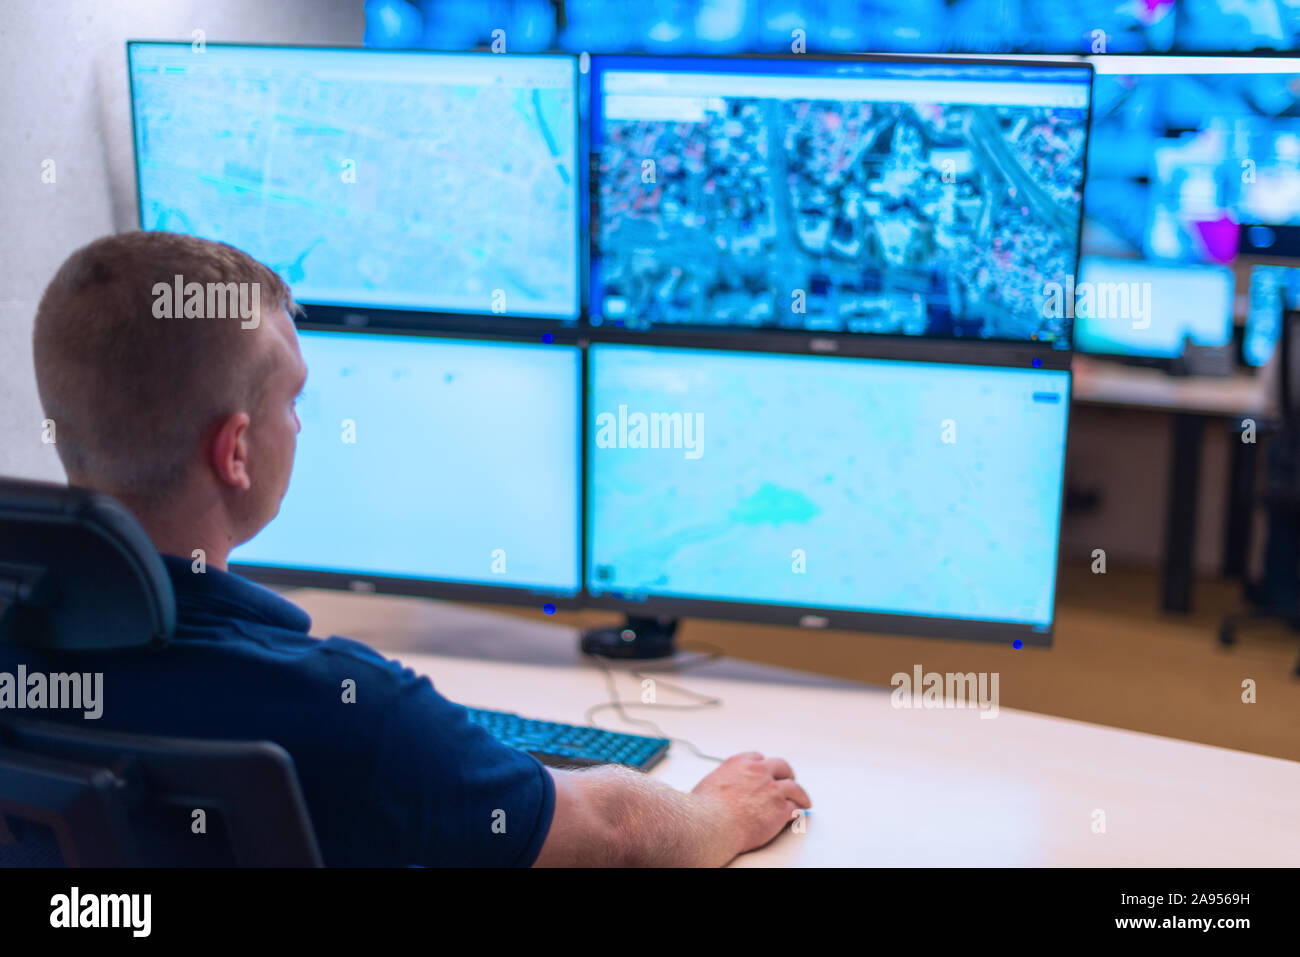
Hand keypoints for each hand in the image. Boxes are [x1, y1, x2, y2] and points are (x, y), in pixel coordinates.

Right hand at [692, 751, 810, 857]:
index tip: (766, 771)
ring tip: (803, 799)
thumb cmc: (704, 808)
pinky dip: (798, 810)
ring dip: (800, 793)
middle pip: (781, 766)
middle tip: (789, 779)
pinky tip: (799, 813)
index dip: (763, 766)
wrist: (712, 823)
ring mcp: (772, 790)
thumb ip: (720, 782)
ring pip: (794, 787)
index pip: (758, 758)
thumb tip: (716, 790)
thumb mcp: (708, 784)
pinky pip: (795, 807)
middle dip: (786, 773)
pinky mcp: (780, 809)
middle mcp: (759, 772)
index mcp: (739, 763)